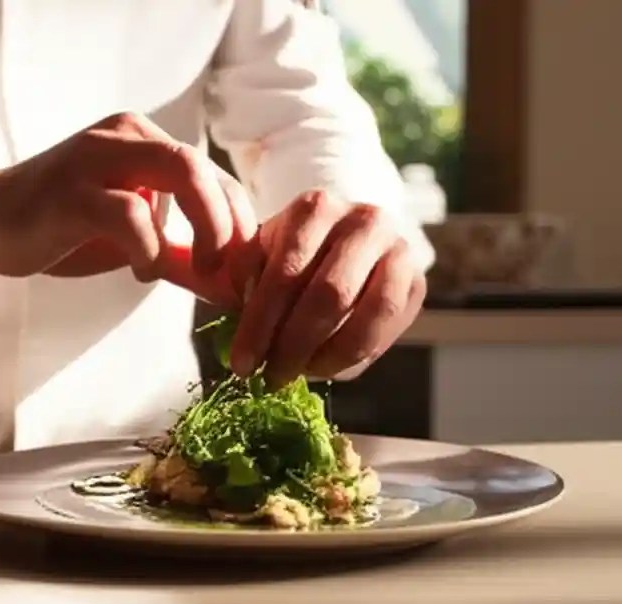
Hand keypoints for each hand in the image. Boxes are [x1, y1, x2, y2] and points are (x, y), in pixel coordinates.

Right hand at [0, 112, 254, 279]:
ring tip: (201, 270)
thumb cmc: (60, 229)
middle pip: (205, 167)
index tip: (246, 272)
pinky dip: (149, 249)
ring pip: (181, 172)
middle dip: (233, 226)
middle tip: (232, 273)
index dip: (241, 225)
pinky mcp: (71, 190)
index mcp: (146, 141)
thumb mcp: (134, 244)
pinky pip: (131, 212)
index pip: (215, 175)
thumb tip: (233, 291)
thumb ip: (181, 259)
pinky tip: (140, 269)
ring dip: (206, 228)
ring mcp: (97, 157)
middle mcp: (127, 136)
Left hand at [227, 190, 426, 386]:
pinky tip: (327, 367)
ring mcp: (398, 248)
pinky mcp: (417, 281)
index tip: (240, 364)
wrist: (346, 244)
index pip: (285, 271)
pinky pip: (387, 329)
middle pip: (327, 295)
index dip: (260, 324)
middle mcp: (363, 219)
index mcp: (315, 207)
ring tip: (299, 374)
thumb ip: (234, 278)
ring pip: (366, 315)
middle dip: (293, 345)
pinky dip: (355, 356)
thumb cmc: (291, 258)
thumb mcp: (258, 258)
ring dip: (328, 356)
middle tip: (270, 377)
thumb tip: (204, 306)